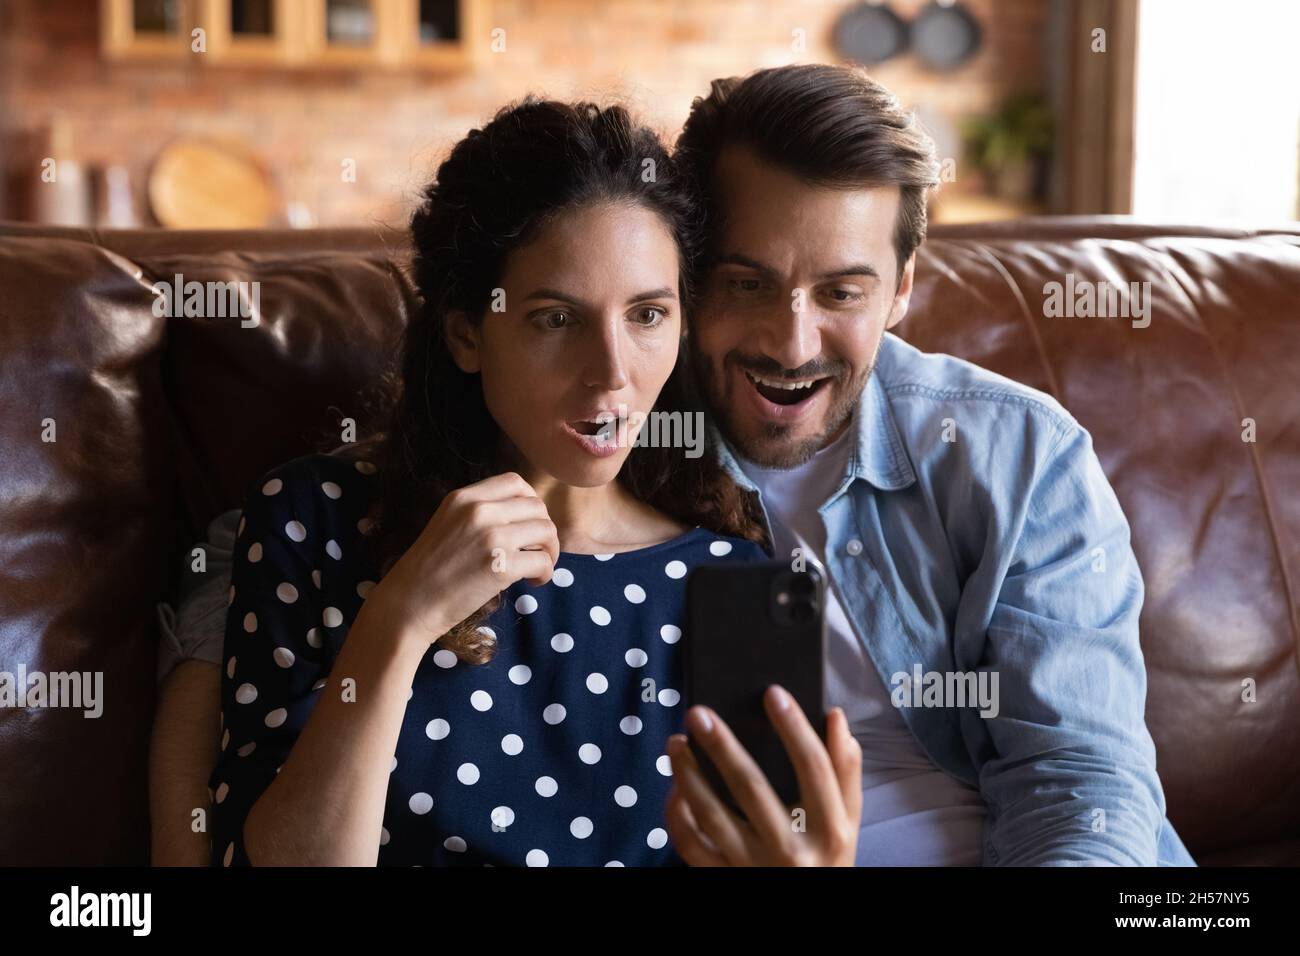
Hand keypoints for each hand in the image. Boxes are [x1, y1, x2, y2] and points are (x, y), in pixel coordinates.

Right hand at [368, 472, 558, 645]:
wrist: (408, 604)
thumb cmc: (428, 570)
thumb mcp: (447, 523)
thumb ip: (479, 513)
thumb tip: (522, 517)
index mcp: (464, 497)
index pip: (515, 482)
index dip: (531, 502)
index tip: (528, 523)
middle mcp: (479, 511)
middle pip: (537, 507)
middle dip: (544, 529)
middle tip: (537, 550)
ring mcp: (492, 537)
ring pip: (547, 531)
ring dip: (550, 551)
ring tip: (536, 568)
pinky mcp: (502, 566)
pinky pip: (543, 562)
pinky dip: (545, 573)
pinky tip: (532, 582)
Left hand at [664, 685, 862, 865]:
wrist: (805, 910)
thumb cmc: (824, 859)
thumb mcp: (848, 823)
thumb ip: (844, 772)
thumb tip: (836, 716)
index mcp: (830, 830)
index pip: (814, 768)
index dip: (794, 727)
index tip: (773, 693)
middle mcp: (792, 851)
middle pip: (752, 788)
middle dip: (722, 746)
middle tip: (699, 713)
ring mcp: (754, 867)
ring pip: (712, 816)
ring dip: (688, 775)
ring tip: (675, 743)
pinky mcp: (724, 879)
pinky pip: (691, 845)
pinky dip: (677, 814)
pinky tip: (675, 787)